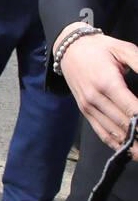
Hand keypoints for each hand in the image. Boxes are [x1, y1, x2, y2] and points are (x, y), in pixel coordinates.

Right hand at [57, 28, 137, 157]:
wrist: (69, 49)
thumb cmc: (100, 48)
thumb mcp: (124, 49)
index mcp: (107, 83)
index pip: (131, 108)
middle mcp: (95, 99)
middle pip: (123, 123)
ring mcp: (88, 107)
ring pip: (113, 132)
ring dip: (131, 145)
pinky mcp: (85, 112)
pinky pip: (101, 132)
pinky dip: (116, 144)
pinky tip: (130, 151)